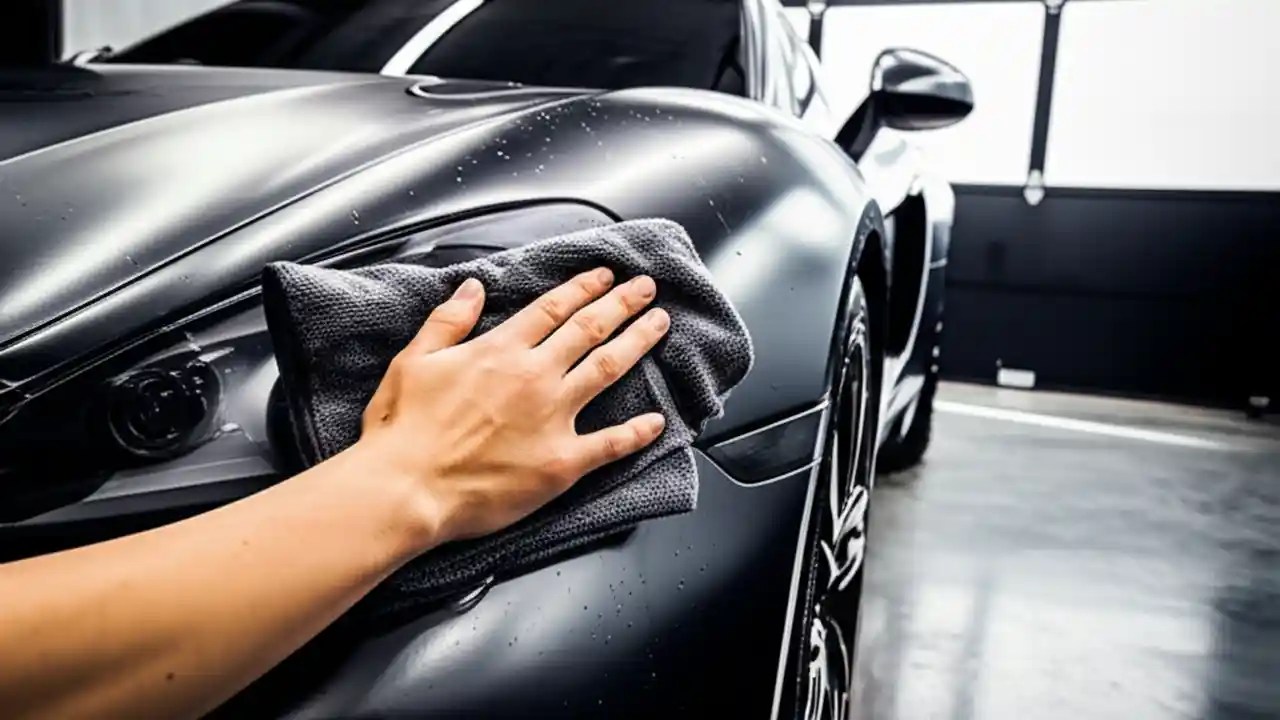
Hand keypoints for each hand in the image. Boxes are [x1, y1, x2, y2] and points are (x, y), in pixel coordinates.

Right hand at [354, 268, 669, 548]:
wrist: (406, 488)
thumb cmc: (403, 431)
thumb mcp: (413, 360)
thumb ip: (449, 321)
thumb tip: (472, 286)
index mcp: (500, 350)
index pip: (552, 308)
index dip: (583, 288)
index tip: (605, 276)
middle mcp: (534, 377)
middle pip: (589, 329)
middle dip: (622, 304)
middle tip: (646, 289)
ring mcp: (553, 418)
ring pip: (608, 369)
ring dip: (637, 342)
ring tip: (658, 324)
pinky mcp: (562, 462)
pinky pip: (610, 444)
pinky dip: (637, 432)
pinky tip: (658, 422)